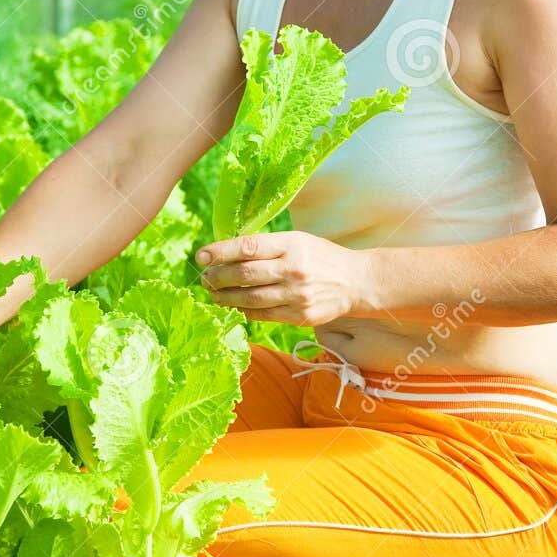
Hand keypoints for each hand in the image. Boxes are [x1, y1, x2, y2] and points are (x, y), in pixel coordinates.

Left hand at [195, 231, 366, 326]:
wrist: (356, 282)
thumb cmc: (321, 257)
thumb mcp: (298, 240)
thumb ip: (268, 246)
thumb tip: (227, 251)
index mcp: (292, 245)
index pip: (248, 247)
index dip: (220, 252)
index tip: (201, 256)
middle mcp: (293, 270)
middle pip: (244, 275)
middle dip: (218, 277)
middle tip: (206, 277)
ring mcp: (297, 296)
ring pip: (250, 298)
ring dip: (226, 297)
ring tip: (214, 293)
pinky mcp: (300, 316)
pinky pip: (263, 314)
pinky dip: (244, 310)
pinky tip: (234, 305)